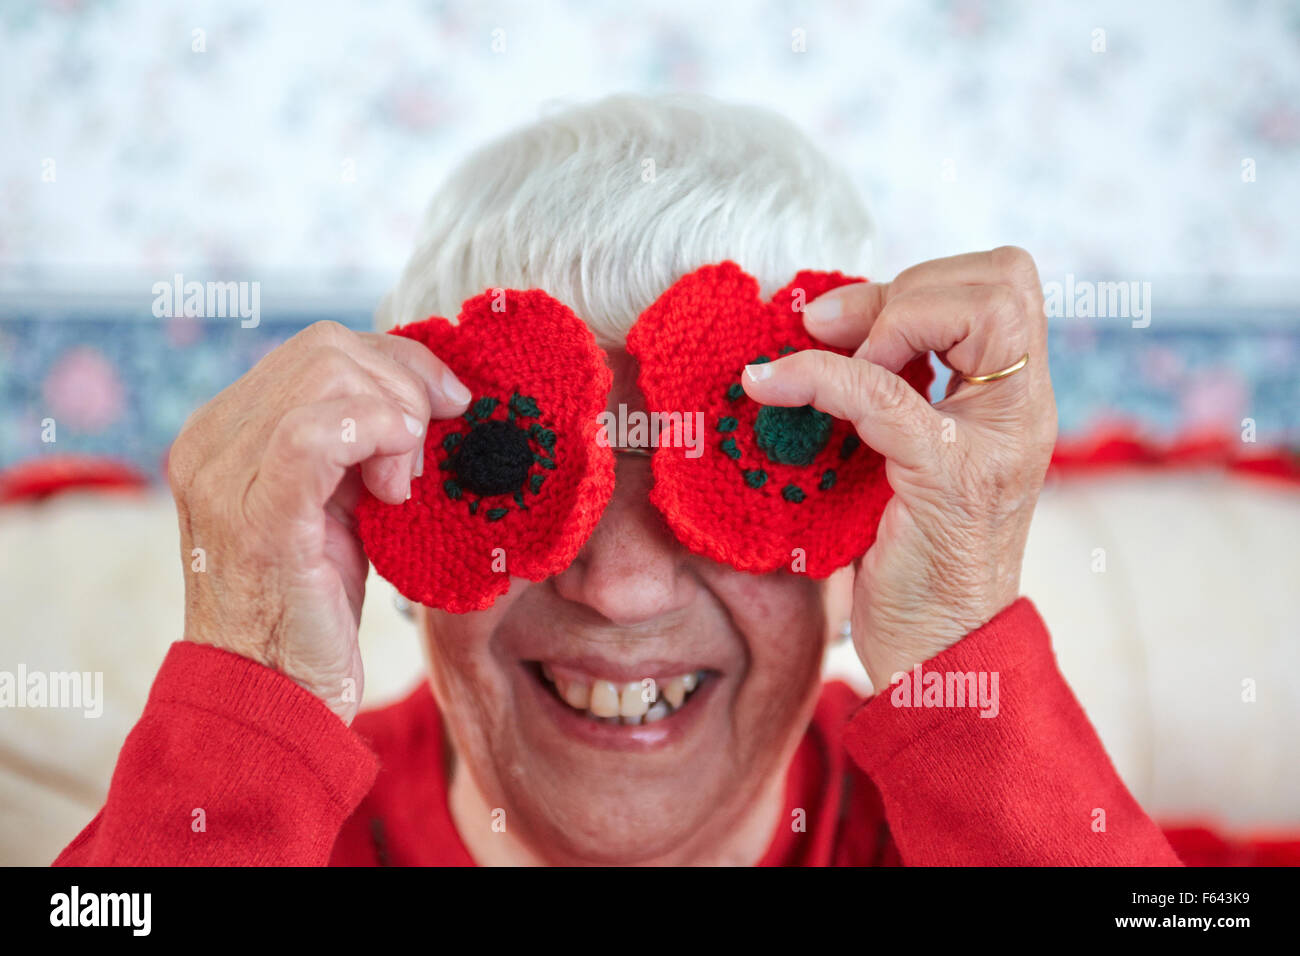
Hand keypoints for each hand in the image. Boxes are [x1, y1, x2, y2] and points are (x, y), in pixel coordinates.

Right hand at [166, 321, 470, 722]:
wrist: (270, 698)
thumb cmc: (311, 607)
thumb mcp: (336, 504)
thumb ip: (357, 443)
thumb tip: (428, 389)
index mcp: (226, 429)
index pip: (321, 347)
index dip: (398, 363)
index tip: (448, 406)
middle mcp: (212, 438)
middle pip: (328, 347)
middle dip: (404, 384)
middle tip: (427, 452)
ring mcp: (224, 473)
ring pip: (327, 372)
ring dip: (395, 417)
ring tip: (399, 486)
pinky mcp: (256, 514)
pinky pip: (318, 431)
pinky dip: (379, 436)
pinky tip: (394, 485)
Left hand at [741, 247, 1057, 689]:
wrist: (943, 658)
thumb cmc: (915, 559)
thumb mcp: (912, 457)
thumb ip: (898, 390)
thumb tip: (827, 324)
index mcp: (1017, 402)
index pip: (1008, 281)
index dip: (927, 280)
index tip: (853, 327)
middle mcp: (1022, 413)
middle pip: (1004, 277)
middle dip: (904, 287)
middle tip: (833, 331)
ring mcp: (994, 444)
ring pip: (971, 311)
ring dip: (881, 318)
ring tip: (820, 359)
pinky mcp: (947, 479)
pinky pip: (882, 393)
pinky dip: (817, 376)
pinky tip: (767, 386)